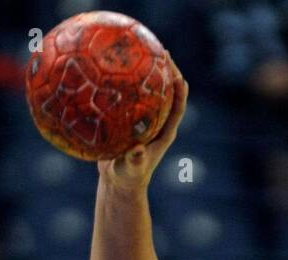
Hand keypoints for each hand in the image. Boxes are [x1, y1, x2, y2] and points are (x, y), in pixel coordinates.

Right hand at [97, 56, 187, 190]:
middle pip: (166, 92)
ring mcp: (145, 120)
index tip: (176, 71)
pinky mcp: (131, 120)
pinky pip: (128, 97)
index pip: (177, 107)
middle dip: (165, 71)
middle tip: (158, 49)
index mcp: (164, 132)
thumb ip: (134, 160)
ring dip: (144, 72)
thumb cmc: (128, 178)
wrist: (119, 182)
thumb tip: (137, 150)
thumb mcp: (131, 169)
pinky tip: (108, 69)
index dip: (180, 89)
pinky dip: (122, 83)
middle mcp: (158, 122)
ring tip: (137, 49)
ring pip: (148, 92)